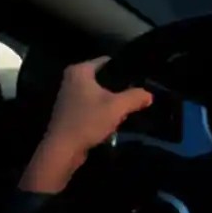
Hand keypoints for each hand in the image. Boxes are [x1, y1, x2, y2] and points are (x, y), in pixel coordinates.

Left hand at [19, 56, 152, 192]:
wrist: (62, 150)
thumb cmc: (87, 121)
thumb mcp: (117, 107)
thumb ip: (136, 96)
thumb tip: (149, 95)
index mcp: (80, 71)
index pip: (109, 61)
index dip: (126, 68)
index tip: (142, 77)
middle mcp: (72, 79)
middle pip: (105, 79)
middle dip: (121, 88)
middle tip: (138, 95)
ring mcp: (70, 96)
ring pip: (100, 94)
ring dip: (113, 102)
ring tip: (128, 109)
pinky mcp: (71, 112)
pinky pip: (93, 106)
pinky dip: (104, 112)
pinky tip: (114, 121)